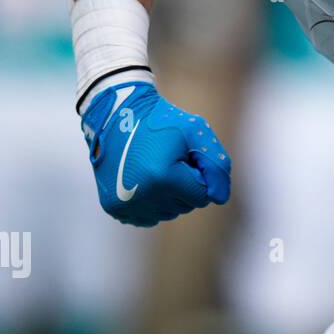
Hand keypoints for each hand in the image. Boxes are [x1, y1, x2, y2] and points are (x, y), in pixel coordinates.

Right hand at [80, 82, 230, 226]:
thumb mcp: (197, 132)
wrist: (118, 116)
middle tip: (170, 160)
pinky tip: (145, 181)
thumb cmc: (162, 121)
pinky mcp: (114, 208)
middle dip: (185, 185)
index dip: (199, 174)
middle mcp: (141, 196)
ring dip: (170, 195)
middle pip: (185, 206)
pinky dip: (153, 202)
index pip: (202, 196)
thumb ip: (217, 165)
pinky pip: (149, 217)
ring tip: (156, 167)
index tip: (186, 157)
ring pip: (169, 213)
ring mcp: (125, 204)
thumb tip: (220, 199)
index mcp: (163, 177)